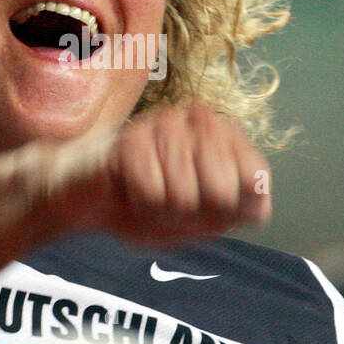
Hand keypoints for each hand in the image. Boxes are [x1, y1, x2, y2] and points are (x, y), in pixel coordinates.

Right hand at [23, 103, 271, 242]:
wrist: (85, 198)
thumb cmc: (147, 205)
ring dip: (162, 212)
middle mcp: (202, 124)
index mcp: (226, 139)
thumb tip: (258, 186)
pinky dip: (140, 205)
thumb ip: (239, 208)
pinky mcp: (133, 138)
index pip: (257, 181)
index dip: (231, 210)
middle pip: (224, 192)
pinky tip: (130, 190)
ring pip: (185, 196)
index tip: (207, 209)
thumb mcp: (203, 220)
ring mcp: (167, 126)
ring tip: (148, 196)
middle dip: (194, 214)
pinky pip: (153, 192)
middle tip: (171, 203)